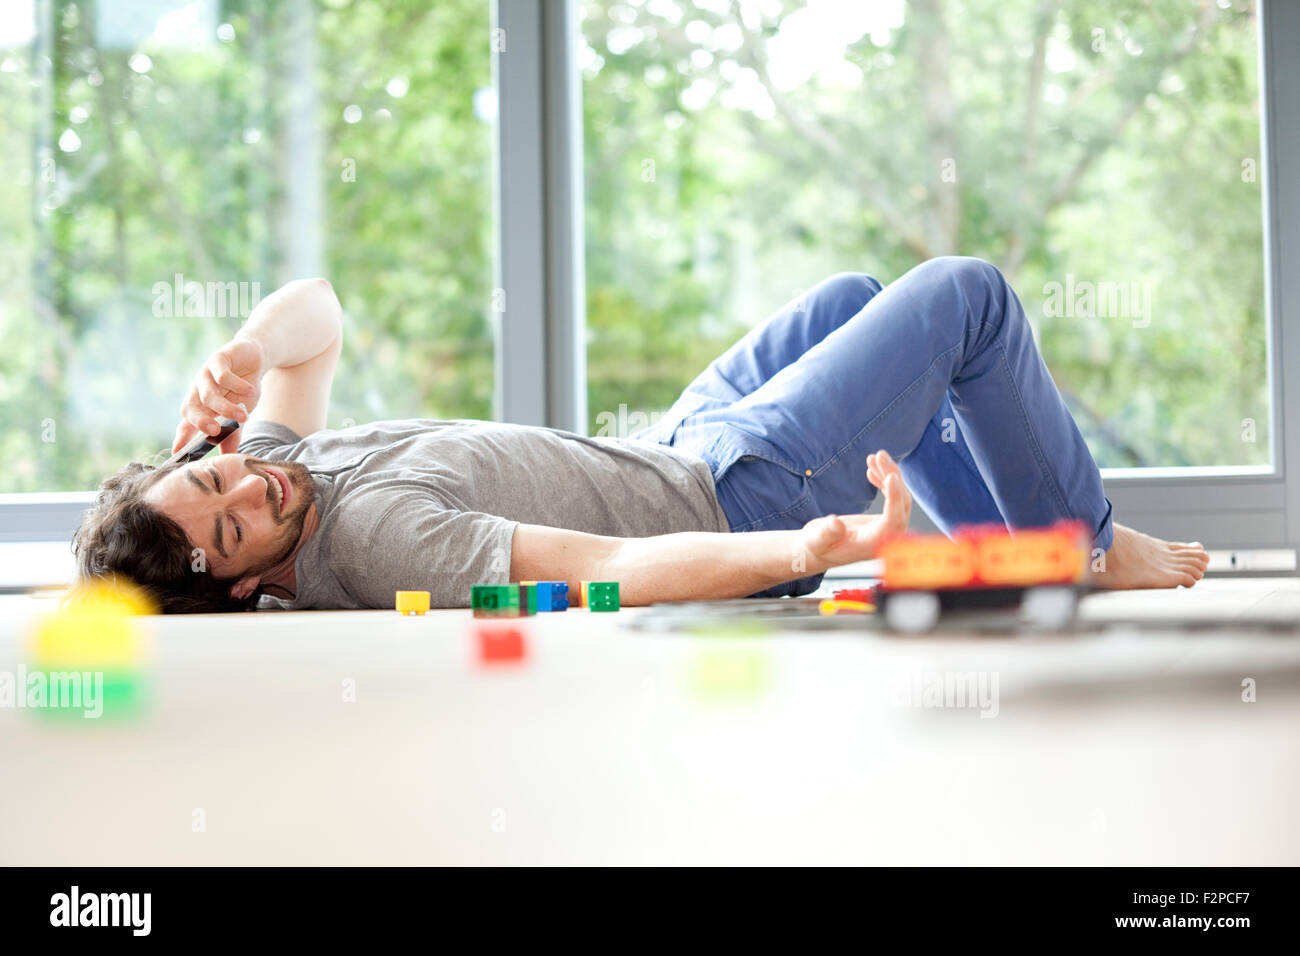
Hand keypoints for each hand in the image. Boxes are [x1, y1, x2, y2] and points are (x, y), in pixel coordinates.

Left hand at [172, 337, 264, 454]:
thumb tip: (229, 456)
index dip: (182, 437)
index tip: (178, 452)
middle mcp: (198, 391)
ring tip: (243, 416)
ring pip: (208, 394)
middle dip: (200, 421)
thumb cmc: (244, 388)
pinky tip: (251, 390)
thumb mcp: (241, 413)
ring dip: (226, 407)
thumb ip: (234, 433)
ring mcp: (206, 374)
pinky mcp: (217, 359)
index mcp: (201, 406)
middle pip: (189, 408)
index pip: (186, 424)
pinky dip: (238, 385)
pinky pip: (222, 375)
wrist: (256, 357)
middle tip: (214, 431)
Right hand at [799, 450, 912, 568]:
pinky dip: (884, 480)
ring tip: (876, 456)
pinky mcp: (884, 520)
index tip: (891, 477)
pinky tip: (872, 469)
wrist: (818, 548)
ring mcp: (887, 528)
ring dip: (889, 474)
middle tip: (879, 456)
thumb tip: (836, 524)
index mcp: (872, 544)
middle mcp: (885, 537)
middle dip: (892, 477)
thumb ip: (826, 533)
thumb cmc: (817, 545)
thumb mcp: (815, 540)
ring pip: (900, 498)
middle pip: (901, 505)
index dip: (895, 499)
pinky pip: (893, 497)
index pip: (893, 521)